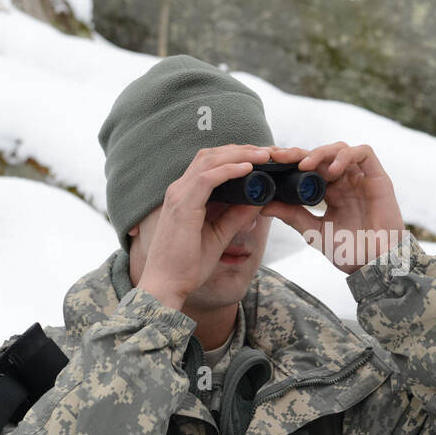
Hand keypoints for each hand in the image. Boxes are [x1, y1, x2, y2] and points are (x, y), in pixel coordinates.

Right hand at [137, 144, 273, 308]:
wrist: (166, 285)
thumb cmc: (187, 265)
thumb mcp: (219, 236)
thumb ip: (236, 216)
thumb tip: (259, 200)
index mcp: (186, 195)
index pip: (211, 163)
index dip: (236, 156)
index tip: (262, 158)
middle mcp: (179, 189)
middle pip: (211, 155)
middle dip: (242, 149)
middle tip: (269, 151)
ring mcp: (178, 195)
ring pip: (210, 161)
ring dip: (240, 154)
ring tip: (265, 155)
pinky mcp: (182, 206)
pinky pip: (207, 179)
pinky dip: (229, 170)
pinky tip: (248, 168)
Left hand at [261, 143, 406, 273]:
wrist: (376, 265)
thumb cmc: (351, 252)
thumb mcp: (315, 232)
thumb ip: (293, 216)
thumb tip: (264, 206)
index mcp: (330, 192)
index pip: (309, 168)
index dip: (290, 161)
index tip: (271, 161)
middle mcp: (345, 181)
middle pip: (321, 155)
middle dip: (299, 153)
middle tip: (280, 157)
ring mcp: (361, 178)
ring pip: (340, 148)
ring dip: (321, 152)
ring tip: (305, 166)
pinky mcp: (378, 177)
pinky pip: (364, 153)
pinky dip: (346, 156)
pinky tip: (332, 171)